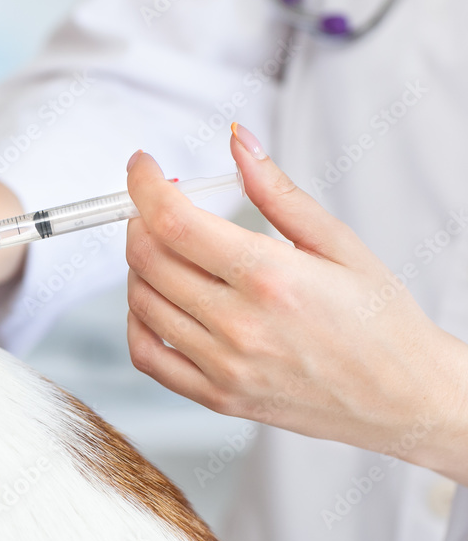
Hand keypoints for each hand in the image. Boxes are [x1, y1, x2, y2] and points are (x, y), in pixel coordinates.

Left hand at [124, 124, 467, 483]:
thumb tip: (238, 142)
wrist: (404, 398)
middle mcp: (240, 324)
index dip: (145, 185)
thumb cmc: (380, 322)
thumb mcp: (337, 243)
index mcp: (270, 277)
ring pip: (142, 302)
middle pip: (149, 258)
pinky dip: (136, 322)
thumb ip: (276, 191)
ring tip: (165, 249)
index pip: (174, 222)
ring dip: (139, 265)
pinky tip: (155, 301)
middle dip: (140, 218)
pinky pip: (147, 357)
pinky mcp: (217, 397)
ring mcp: (224, 366)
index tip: (142, 167)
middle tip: (157, 206)